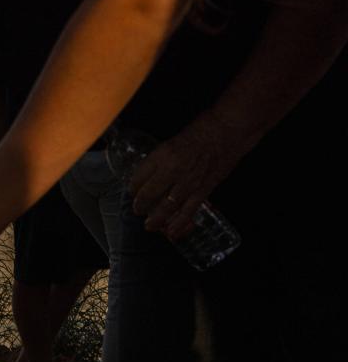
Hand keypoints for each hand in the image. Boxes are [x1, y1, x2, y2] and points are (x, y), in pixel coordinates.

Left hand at [129, 116, 247, 240]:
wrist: (228, 130)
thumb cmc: (202, 129)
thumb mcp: (172, 141)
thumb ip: (161, 159)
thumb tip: (151, 174)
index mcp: (162, 155)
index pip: (139, 176)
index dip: (133, 187)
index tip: (132, 191)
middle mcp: (173, 169)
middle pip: (150, 193)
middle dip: (141, 205)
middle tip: (137, 210)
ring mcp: (189, 181)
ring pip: (168, 206)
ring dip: (157, 218)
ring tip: (150, 226)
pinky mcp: (205, 188)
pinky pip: (189, 209)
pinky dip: (179, 222)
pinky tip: (172, 232)